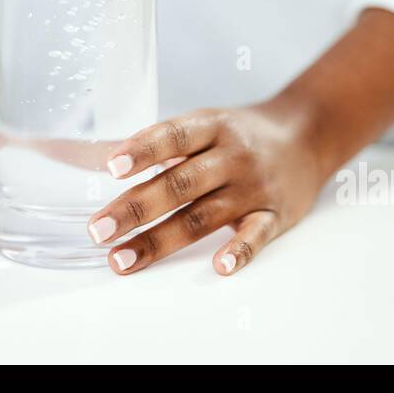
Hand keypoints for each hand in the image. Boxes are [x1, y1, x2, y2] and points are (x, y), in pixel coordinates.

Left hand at [87, 8, 393, 275]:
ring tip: (122, 258)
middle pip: (178, 184)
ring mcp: (253, 188)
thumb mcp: (202, 124)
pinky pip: (256, 236)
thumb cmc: (239, 133)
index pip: (173, 136)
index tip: (111, 167)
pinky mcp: (274, 215)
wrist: (306, 135)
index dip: (143, 150)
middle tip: (97, 229)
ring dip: (160, 240)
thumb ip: (154, 144)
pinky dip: (239, 252)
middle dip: (135, 208)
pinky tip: (219, 268)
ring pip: (203, 216)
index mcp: (210, 127)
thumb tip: (87, 153)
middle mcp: (231, 156)